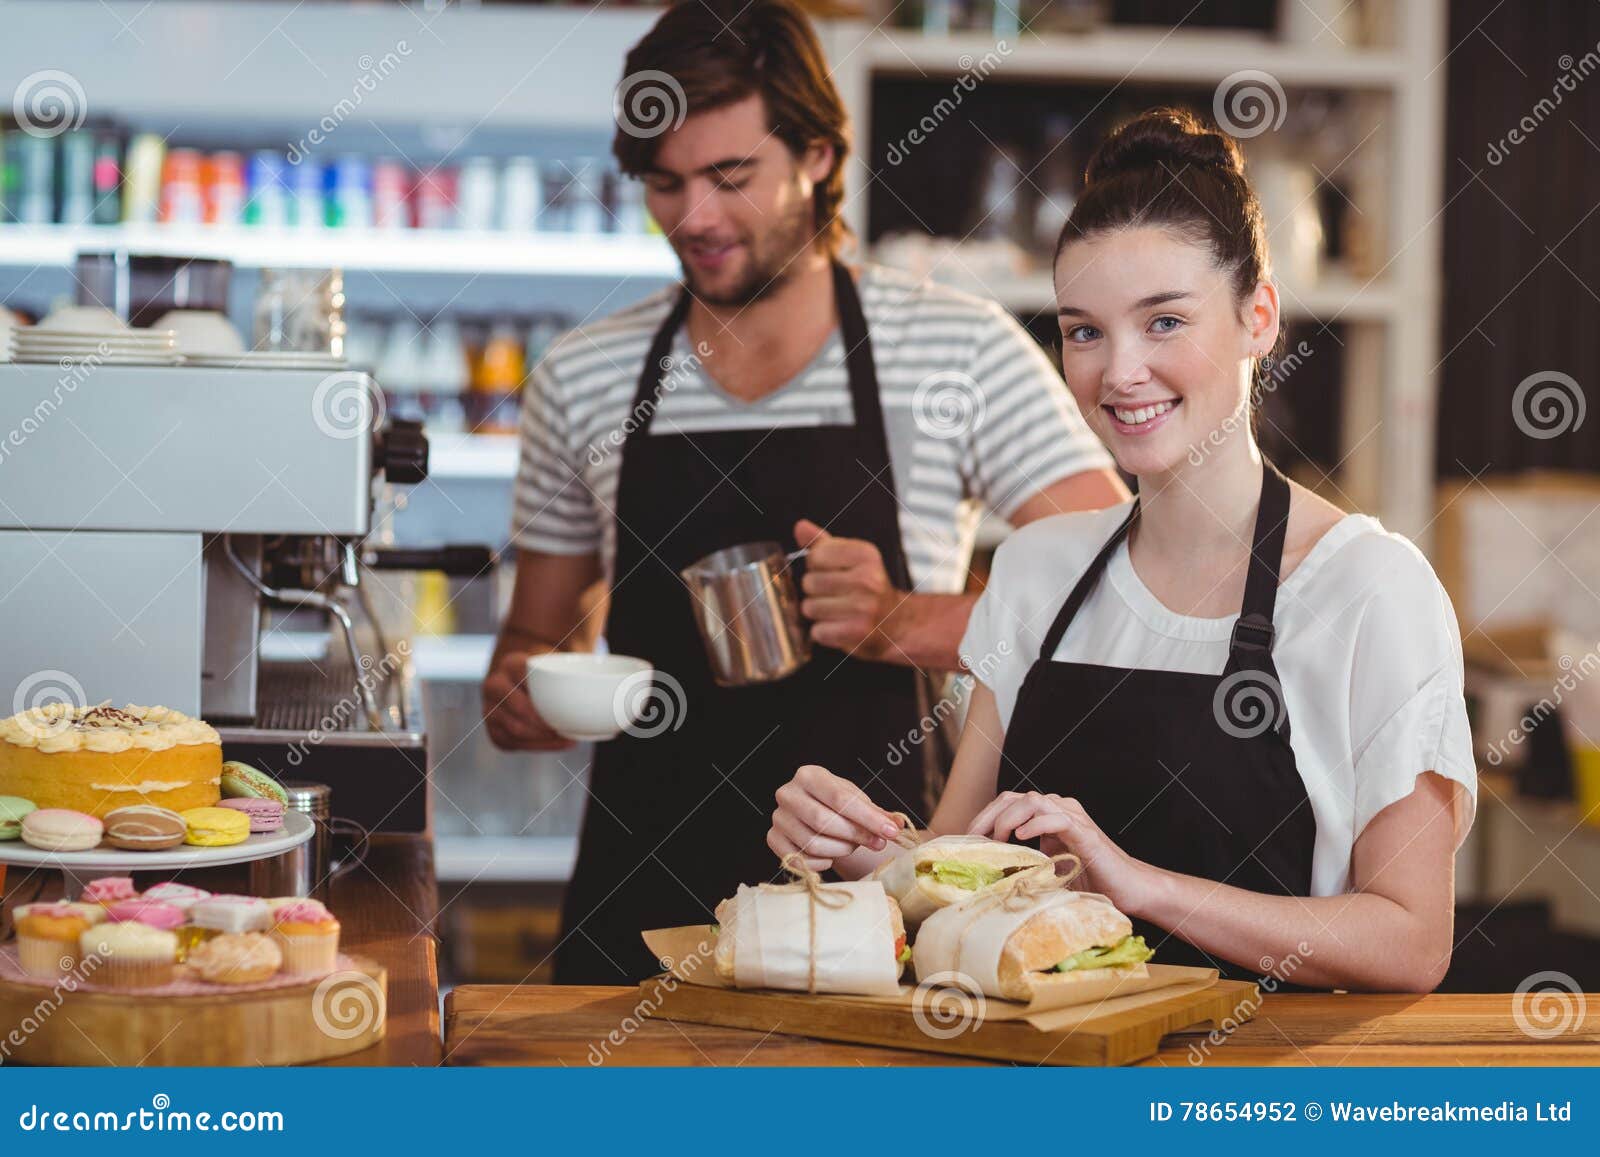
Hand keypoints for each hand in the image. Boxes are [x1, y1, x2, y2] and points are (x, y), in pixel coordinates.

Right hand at [482, 650, 576, 751]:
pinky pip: (513, 743)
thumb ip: (579, 667)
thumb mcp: (558, 662)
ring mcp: (489, 709)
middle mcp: (494, 685)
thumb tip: (621, 690)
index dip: (541, 691)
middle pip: (518, 707)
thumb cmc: (549, 674)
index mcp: (510, 663)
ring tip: (567, 738)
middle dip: (543, 722)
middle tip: (567, 729)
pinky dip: (537, 745)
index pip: (522, 674)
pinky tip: (556, 742)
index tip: (561, 703)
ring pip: (514, 728)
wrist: (523, 681)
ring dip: (542, 737)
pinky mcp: (493, 730)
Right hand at [768, 764, 905, 871]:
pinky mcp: (773, 839)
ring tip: (851, 846)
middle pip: (823, 821)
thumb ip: (878, 814)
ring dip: (840, 850)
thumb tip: (897, 825)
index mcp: (808, 775)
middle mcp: (787, 793)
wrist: (813, 811)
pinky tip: (831, 855)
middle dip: (855, 836)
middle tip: (877, 843)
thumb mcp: (858, 802)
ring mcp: (778, 817)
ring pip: (812, 843)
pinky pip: (800, 859)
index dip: (867, 818)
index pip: (839, 798)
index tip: (891, 832)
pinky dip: (821, 862)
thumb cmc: (837, 805)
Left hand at [794, 518, 901, 659]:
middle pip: (809, 582)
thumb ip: (823, 543)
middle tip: (835, 595)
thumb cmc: (867, 588)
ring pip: (809, 607)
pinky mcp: (858, 632)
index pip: (816, 555)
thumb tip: (800, 526)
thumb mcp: (851, 559)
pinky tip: (839, 627)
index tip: (832, 573)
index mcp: (866, 555)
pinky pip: (817, 631)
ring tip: (837, 611)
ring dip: (817, 613)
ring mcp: (864, 606)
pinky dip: (823, 633)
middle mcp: (868, 579)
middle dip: (815, 591)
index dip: (816, 566)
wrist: (895, 622)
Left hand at [968, 790, 1150, 909]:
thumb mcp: (1048, 872)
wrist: (1129, 889)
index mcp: (1047, 817)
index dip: (985, 817)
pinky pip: (1056, 817)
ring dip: (1008, 819)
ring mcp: (1073, 818)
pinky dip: (1035, 824)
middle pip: (1013, 798)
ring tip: (997, 841)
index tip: (968, 840)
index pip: (1008, 804)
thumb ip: (1024, 864)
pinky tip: (1022, 838)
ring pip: (1032, 800)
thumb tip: (987, 874)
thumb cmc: (1090, 883)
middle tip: (974, 840)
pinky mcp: (1085, 833)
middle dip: (989, 816)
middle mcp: (1059, 811)